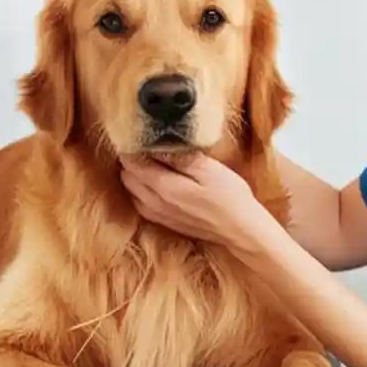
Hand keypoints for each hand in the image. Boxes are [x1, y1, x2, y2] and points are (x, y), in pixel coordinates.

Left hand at [118, 153, 276, 254]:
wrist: (240, 230)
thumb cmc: (230, 196)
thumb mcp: (209, 170)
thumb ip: (179, 158)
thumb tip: (156, 144)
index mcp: (164, 187)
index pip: (132, 162)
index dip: (133, 146)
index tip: (143, 136)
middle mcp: (153, 203)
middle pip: (127, 176)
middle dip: (133, 160)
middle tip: (149, 147)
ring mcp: (157, 215)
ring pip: (130, 189)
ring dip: (136, 175)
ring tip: (153, 163)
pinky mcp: (163, 222)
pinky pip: (139, 202)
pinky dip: (141, 190)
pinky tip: (157, 183)